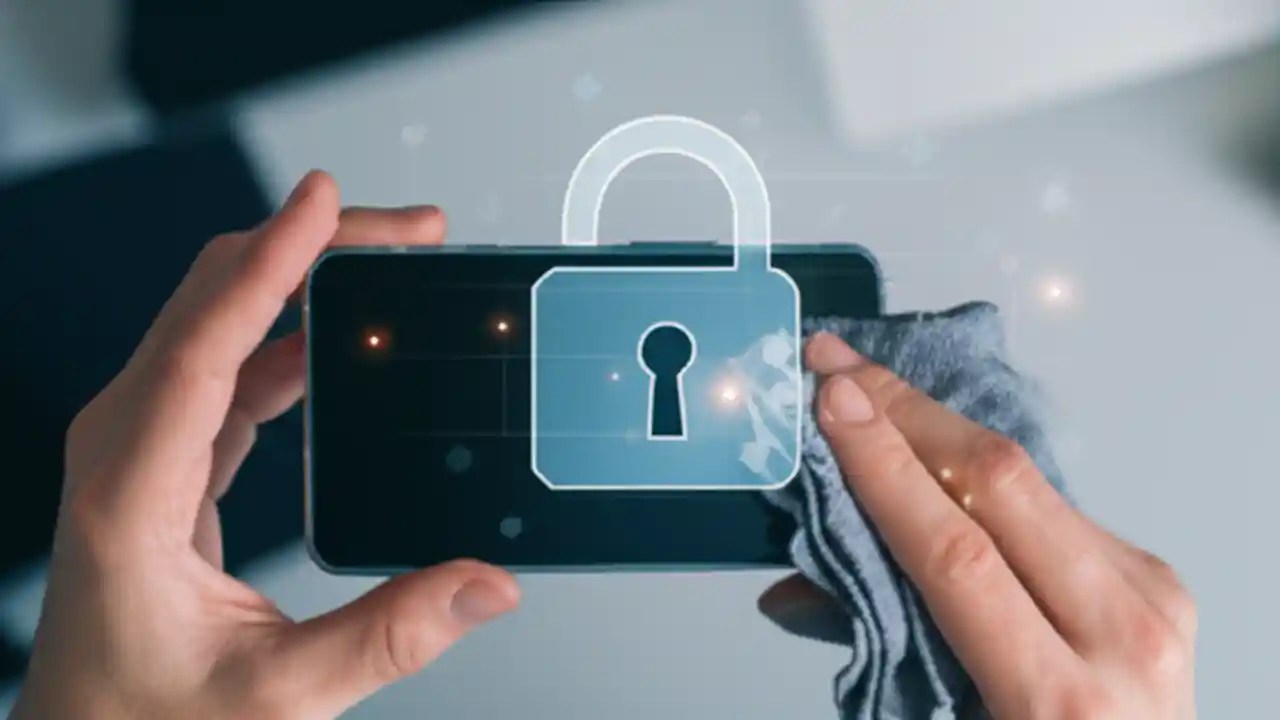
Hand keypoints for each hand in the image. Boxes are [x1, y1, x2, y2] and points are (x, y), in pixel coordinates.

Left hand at [13, 172, 520, 719]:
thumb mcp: (279, 695)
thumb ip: (389, 637)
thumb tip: (484, 585)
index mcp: (132, 494)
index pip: (204, 345)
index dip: (270, 262)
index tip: (319, 201)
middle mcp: (125, 449)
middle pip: (214, 301)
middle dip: (312, 247)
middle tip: (409, 230)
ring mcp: (141, 445)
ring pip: (222, 320)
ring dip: (304, 278)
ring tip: (391, 260)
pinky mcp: (167, 457)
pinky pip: (229, 364)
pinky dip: (288, 330)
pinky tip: (341, 331)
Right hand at [760, 334, 1195, 717]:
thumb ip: (881, 645)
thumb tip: (789, 589)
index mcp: (1057, 697)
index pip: (955, 553)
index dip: (886, 469)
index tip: (835, 405)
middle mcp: (1120, 636)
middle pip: (1002, 484)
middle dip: (905, 411)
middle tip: (839, 367)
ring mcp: (1149, 596)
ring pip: (1031, 475)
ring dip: (938, 423)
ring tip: (872, 388)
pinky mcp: (1155, 573)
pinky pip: (1054, 500)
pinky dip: (983, 466)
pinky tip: (935, 439)